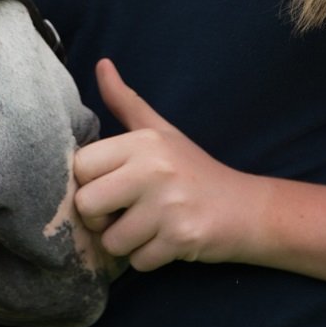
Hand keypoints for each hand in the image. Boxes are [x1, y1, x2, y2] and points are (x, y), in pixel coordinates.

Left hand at [72, 58, 263, 271]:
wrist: (245, 208)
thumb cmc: (193, 170)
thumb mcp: (161, 130)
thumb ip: (125, 101)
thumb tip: (101, 64)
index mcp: (144, 141)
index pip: (81, 166)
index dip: (89, 183)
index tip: (110, 186)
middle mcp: (155, 169)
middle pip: (87, 205)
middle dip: (100, 218)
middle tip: (124, 213)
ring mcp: (169, 205)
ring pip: (110, 240)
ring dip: (125, 243)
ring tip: (148, 227)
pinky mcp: (181, 238)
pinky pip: (137, 261)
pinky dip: (147, 258)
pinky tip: (166, 241)